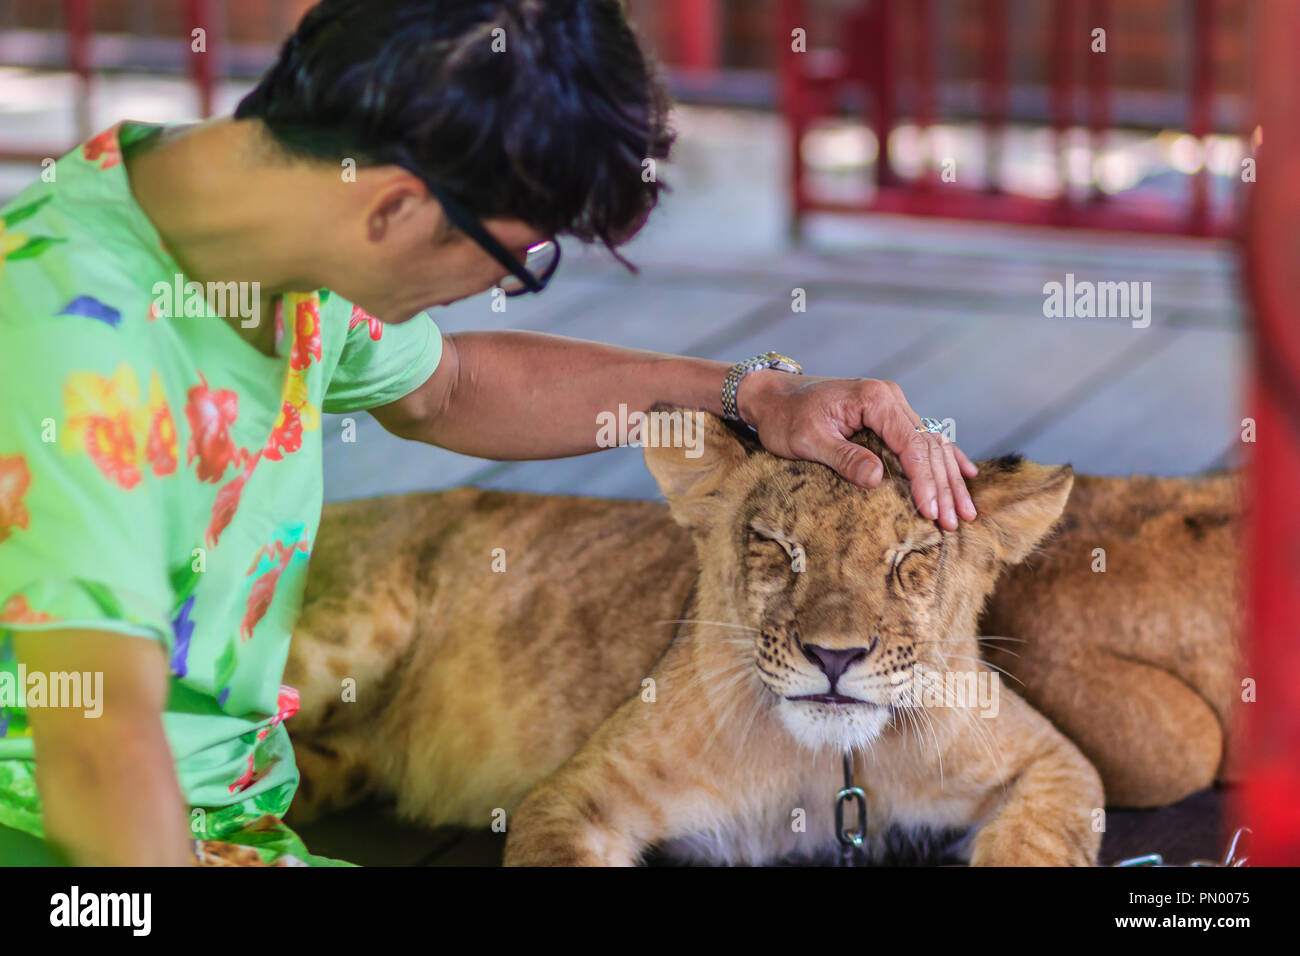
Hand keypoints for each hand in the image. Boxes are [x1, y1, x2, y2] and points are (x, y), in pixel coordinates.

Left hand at [736, 371, 978, 530]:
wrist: (773, 395)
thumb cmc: (785, 417)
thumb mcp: (808, 440)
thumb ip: (843, 457)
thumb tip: (877, 479)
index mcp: (874, 400)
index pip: (911, 444)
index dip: (924, 481)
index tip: (931, 511)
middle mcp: (890, 398)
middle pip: (928, 446)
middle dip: (943, 487)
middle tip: (953, 523)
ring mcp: (892, 405)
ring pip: (932, 445)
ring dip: (949, 479)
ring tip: (965, 512)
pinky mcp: (888, 415)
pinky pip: (923, 438)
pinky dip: (946, 458)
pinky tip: (966, 474)